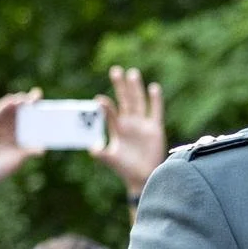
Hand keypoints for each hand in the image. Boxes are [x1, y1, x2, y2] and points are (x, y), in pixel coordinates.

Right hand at [0, 90, 42, 191]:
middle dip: (30, 103)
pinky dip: (5, 105)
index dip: (38, 114)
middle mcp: (11, 130)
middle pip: (22, 113)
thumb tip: (43, 150)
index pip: (31, 123)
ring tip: (27, 97)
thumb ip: (28, 153)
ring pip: (11, 110)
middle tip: (38, 94)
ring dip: (18, 101)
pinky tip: (12, 101)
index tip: (49, 107)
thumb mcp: (17, 161)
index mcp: (20, 139)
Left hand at [93, 66, 166, 197]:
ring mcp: (142, 124)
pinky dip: (155, 100)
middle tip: (115, 71)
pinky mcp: (155, 128)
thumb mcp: (111, 160)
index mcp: (117, 128)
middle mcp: (129, 123)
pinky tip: (153, 88)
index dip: (105, 106)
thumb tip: (91, 149)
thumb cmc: (125, 169)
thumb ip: (101, 153)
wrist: (142, 178)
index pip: (110, 112)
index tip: (99, 100)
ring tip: (132, 74)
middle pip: (124, 100)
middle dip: (120, 86)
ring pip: (138, 101)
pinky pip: (155, 111)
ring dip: (135, 88)